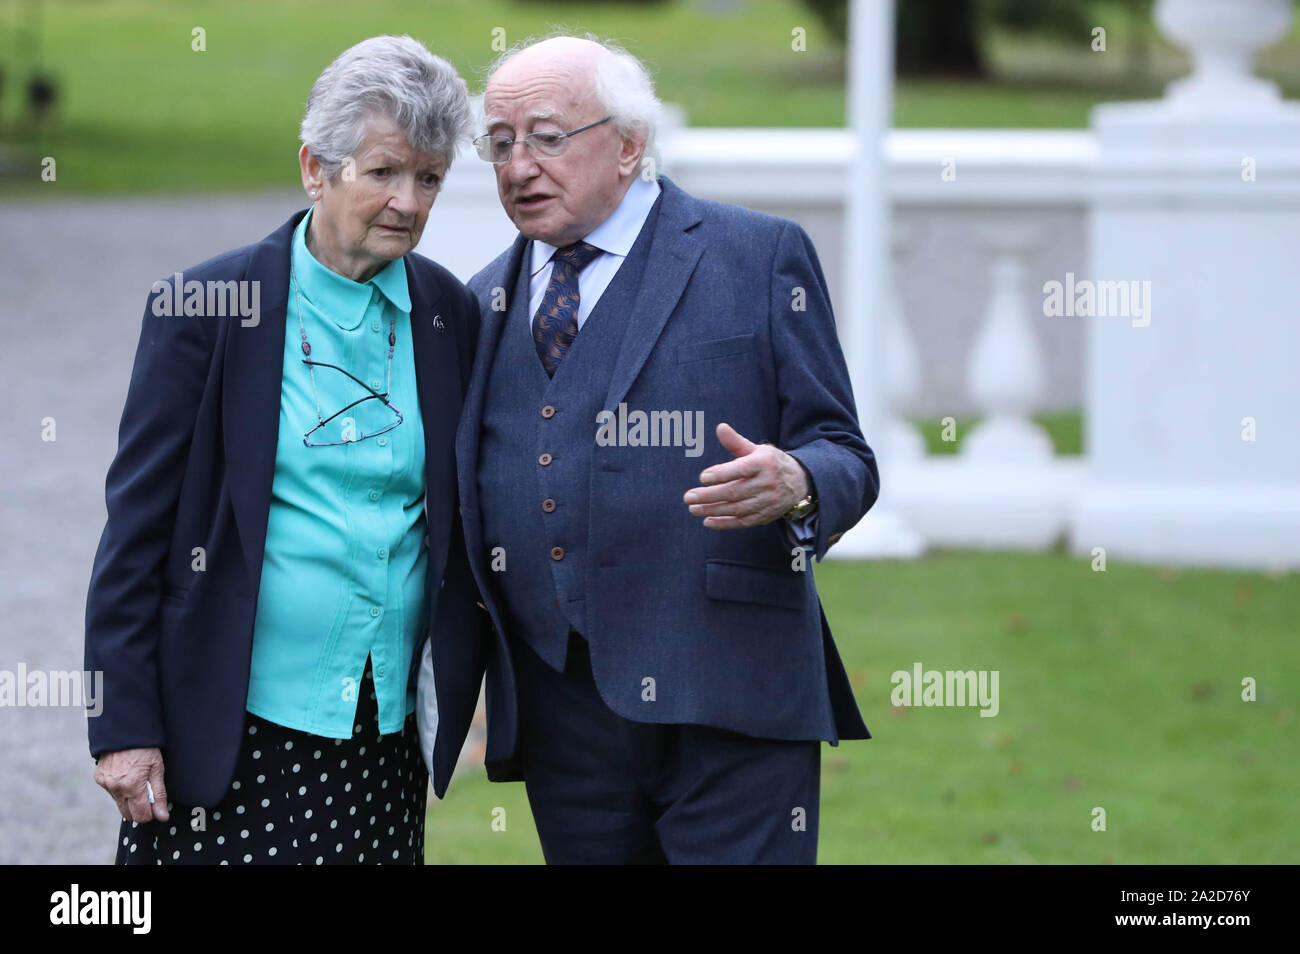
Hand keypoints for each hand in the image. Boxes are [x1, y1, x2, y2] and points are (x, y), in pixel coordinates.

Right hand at [94, 747, 168, 823]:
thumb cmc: (146, 749)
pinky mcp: (99, 778)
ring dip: (129, 799)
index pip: (140, 816)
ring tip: (138, 781)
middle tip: (148, 794)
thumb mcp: (158, 769)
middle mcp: (115, 788)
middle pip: (128, 814)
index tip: (156, 807)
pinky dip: (120, 789)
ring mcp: (105, 783)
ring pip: (120, 803)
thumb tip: (162, 816)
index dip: (151, 814)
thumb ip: (159, 795)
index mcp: (132, 786)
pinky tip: (127, 775)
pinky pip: (112, 792)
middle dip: (140, 809)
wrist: (125, 731)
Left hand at [683, 423, 808, 529]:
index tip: (703, 477)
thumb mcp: (757, 449)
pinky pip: (743, 522)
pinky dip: (724, 523)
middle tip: (688, 497)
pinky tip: (708, 521)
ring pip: (736, 508)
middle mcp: (767, 483)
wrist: (799, 482)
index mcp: (764, 463)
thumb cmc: (770, 462)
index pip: (741, 469)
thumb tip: (720, 428)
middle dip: (709, 496)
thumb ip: (736, 442)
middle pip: (735, 491)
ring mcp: (767, 501)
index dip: (722, 474)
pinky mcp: (765, 516)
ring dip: (712, 510)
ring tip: (693, 508)